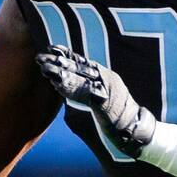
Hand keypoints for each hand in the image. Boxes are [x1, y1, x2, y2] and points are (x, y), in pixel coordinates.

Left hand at [35, 45, 155, 155]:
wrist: (136, 129)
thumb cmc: (118, 117)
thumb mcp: (102, 99)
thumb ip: (86, 91)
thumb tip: (64, 87)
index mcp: (105, 75)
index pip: (83, 61)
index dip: (66, 54)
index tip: (50, 48)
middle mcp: (106, 78)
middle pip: (79, 66)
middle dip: (58, 61)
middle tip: (40, 57)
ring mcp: (107, 88)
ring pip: (80, 77)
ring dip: (60, 73)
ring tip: (44, 69)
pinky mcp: (105, 102)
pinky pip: (85, 93)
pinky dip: (70, 89)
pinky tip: (57, 86)